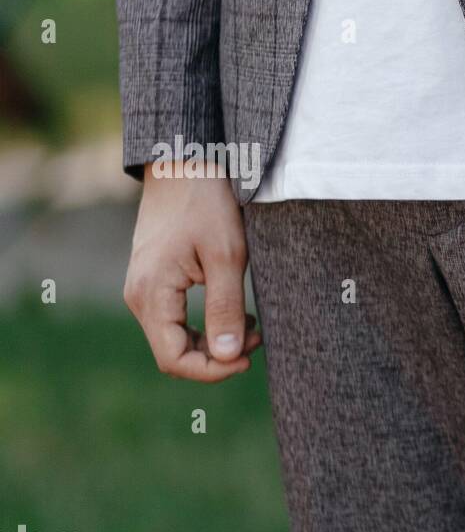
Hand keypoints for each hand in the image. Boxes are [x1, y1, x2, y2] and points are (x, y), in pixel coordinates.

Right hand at [123, 162, 260, 381]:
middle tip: (258, 339)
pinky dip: (205, 325)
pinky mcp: (154, 280)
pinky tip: (236, 314)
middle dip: (217, 356)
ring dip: (213, 342)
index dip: (212, 370)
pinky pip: (175, 319)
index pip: (174, 360)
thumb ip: (226, 309)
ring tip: (252, 326)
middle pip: (173, 353)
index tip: (249, 359)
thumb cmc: (207, 202)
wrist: (183, 162)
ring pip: (175, 338)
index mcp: (151, 294)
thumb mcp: (227, 256)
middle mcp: (138, 296)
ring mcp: (143, 288)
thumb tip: (228, 356)